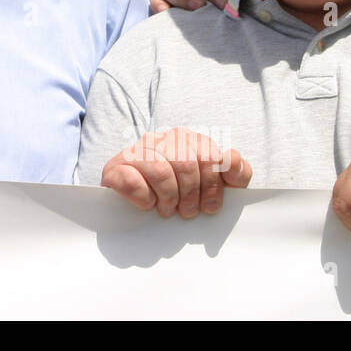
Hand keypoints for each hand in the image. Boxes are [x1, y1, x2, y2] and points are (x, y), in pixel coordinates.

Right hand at [101, 128, 251, 217]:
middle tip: (188, 212)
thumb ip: (235, 172)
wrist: (135, 196)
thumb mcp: (213, 182)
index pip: (209, 156)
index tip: (210, 205)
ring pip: (160, 170)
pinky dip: (144, 198)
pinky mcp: (115, 167)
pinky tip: (148, 204)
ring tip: (168, 210)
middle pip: (185, 163)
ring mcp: (136, 150)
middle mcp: (161, 139)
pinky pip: (132, 181)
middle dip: (191, 195)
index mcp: (188, 139)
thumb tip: (233, 159)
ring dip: (168, 198)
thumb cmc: (179, 191)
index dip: (213, 186)